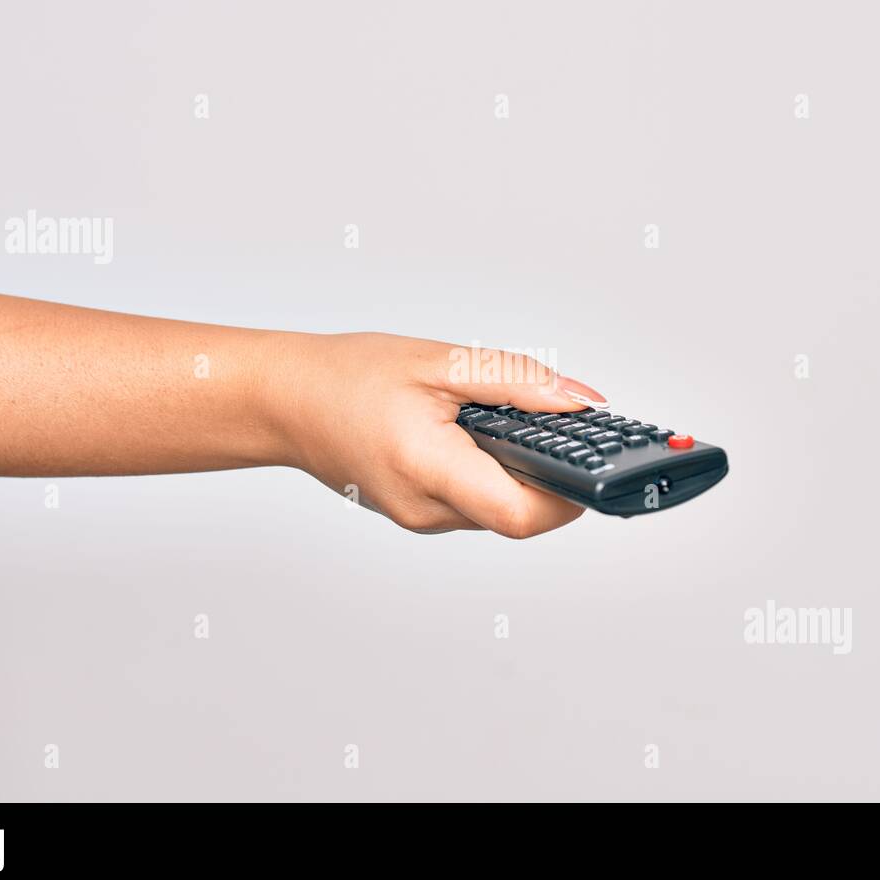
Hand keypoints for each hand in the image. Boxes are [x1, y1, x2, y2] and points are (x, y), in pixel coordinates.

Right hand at [273, 333, 607, 537]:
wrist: (286, 403)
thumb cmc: (346, 378)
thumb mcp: (438, 361)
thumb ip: (515, 381)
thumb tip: (580, 401)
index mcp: (428, 469)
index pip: (523, 513)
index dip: (570, 493)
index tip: (593, 458)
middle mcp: (426, 509)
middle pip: (518, 513)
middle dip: (551, 473)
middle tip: (563, 426)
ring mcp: (422, 518)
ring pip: (500, 509)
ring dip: (521, 470)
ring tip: (516, 421)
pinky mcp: (421, 512)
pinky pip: (477, 501)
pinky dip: (494, 471)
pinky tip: (483, 433)